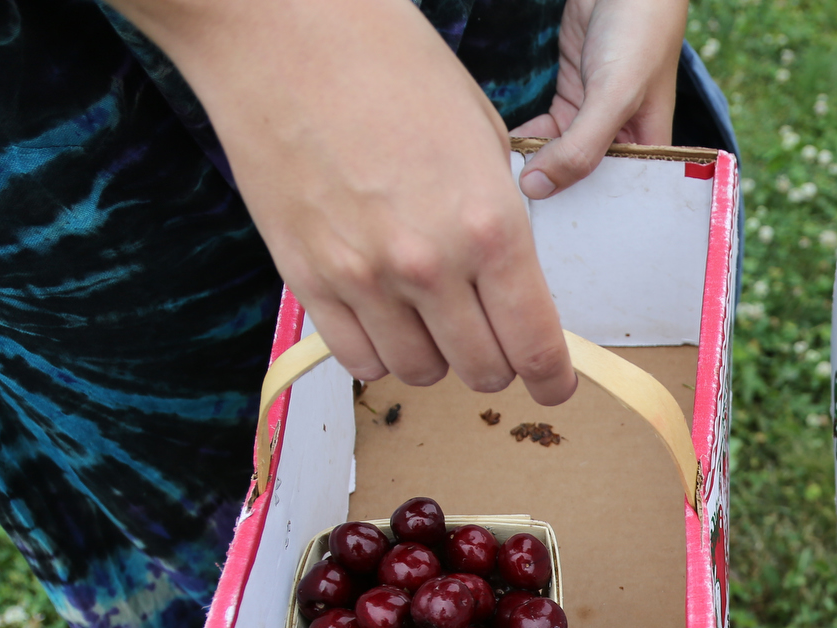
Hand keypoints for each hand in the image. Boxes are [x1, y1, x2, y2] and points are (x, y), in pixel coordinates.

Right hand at [112, 0, 577, 402]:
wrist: (282, 32)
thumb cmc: (390, 65)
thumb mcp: (480, 135)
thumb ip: (499, 218)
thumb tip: (508, 277)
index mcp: (491, 225)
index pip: (536, 344)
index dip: (552, 377)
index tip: (554, 384)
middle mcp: (431, 264)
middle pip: (483, 370)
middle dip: (499, 364)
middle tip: (494, 341)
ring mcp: (363, 277)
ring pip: (420, 373)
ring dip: (437, 358)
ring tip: (433, 320)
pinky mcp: (306, 278)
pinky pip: (356, 357)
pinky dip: (379, 352)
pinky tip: (385, 319)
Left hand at [515, 0, 688, 198]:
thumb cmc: (638, 35)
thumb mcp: (614, 97)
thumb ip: (580, 147)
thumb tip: (536, 189)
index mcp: (647, 151)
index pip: (614, 199)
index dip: (583, 217)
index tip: (546, 235)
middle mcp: (621, 142)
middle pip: (583, 182)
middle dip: (552, 195)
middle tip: (513, 217)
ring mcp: (592, 119)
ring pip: (558, 156)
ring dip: (533, 166)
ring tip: (500, 186)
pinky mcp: (569, 96)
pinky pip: (543, 130)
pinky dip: (525, 139)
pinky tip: (501, 151)